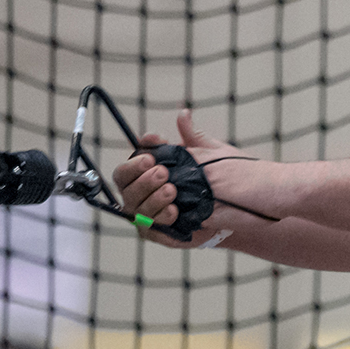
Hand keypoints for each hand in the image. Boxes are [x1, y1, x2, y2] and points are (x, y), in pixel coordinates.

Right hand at [110, 111, 246, 247]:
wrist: (225, 209)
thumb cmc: (206, 180)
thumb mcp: (202, 156)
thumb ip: (191, 137)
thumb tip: (184, 114)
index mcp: (141, 177)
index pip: (125, 170)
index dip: (134, 163)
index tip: (151, 155)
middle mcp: (139, 197)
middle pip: (127, 189)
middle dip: (143, 180)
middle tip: (163, 172)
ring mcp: (146, 217)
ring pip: (138, 208)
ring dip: (153, 198)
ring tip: (172, 191)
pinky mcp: (159, 234)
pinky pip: (152, 228)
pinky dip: (161, 218)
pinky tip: (174, 211)